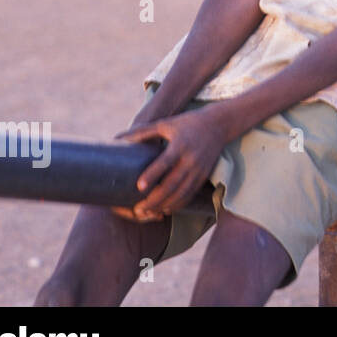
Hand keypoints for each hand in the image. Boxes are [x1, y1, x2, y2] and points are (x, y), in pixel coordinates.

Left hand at [114, 104, 228, 220]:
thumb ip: (143, 132)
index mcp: (180, 145)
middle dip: (156, 199)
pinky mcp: (204, 175)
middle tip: (138, 208)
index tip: (139, 187)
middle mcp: (191, 159)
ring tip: (148, 212)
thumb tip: (118, 139)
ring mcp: (199, 169)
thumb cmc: (187, 123)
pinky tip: (166, 209)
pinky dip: (178, 204)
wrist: (219, 124)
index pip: (165, 162)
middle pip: (173, 183)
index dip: (152, 175)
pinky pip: (190, 193)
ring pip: (182, 193)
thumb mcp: (165, 124)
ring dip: (165, 205)